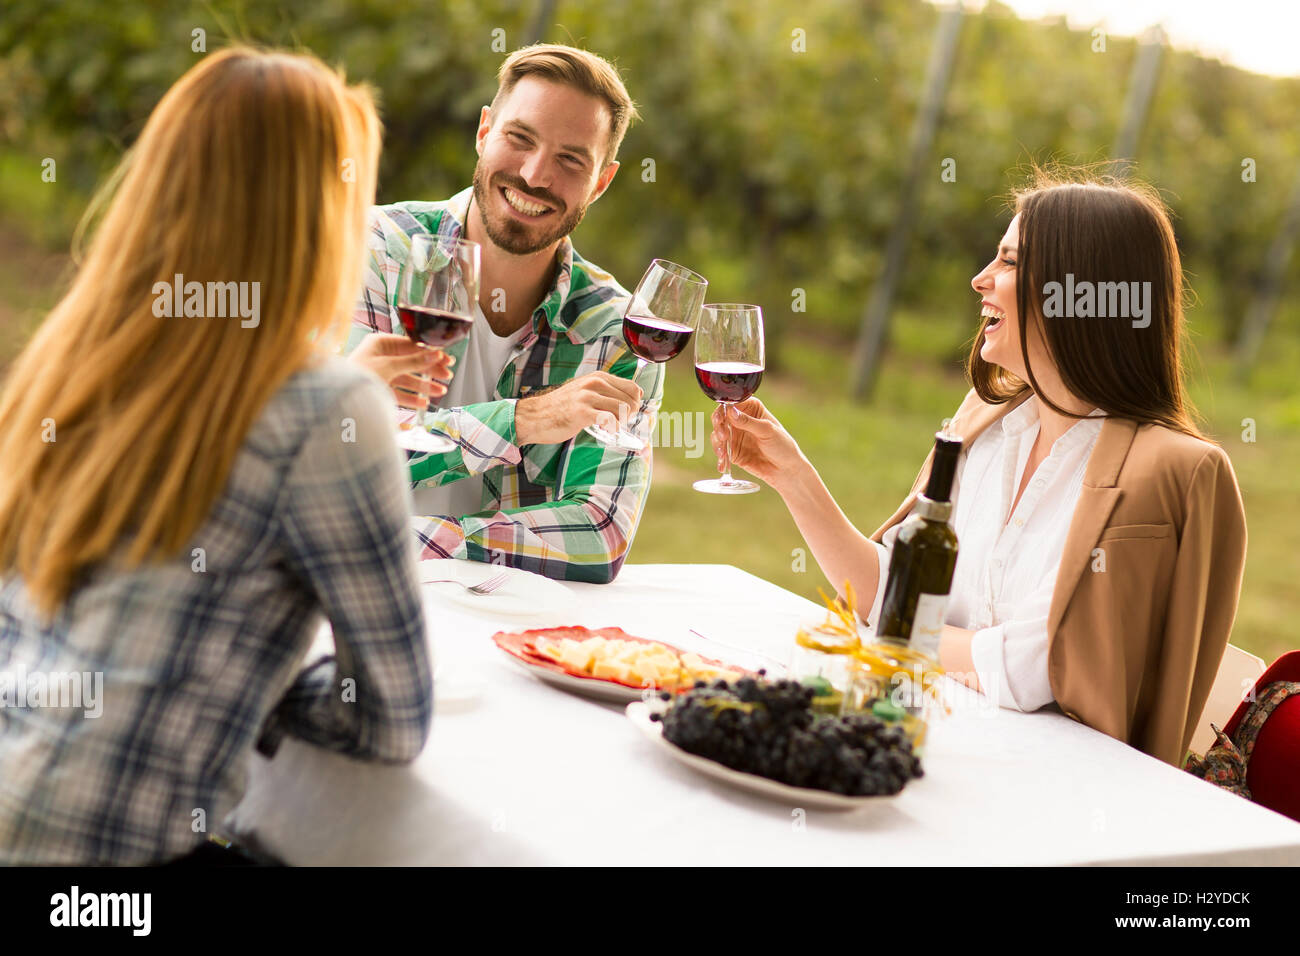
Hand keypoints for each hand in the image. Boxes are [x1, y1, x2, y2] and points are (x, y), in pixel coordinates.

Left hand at [348, 333, 454, 410]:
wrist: (340, 398)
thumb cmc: (358, 375)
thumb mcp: (389, 365)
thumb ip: (414, 361)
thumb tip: (435, 355)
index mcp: (380, 343)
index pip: (411, 345)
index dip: (430, 352)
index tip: (445, 358)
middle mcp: (379, 356)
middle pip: (411, 362)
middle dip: (429, 370)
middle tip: (446, 375)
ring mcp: (379, 373)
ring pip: (407, 378)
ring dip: (424, 385)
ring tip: (440, 391)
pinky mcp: (378, 389)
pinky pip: (399, 392)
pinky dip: (412, 397)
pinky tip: (424, 402)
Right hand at [514, 371, 643, 445]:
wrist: (535, 416)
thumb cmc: (562, 406)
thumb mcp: (585, 390)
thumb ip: (607, 391)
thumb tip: (637, 395)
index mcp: (598, 377)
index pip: (632, 388)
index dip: (635, 403)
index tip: (627, 413)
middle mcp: (594, 383)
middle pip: (631, 400)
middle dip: (630, 415)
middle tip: (617, 422)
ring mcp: (588, 397)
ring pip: (622, 410)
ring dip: (621, 422)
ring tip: (609, 426)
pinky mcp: (582, 413)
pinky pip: (610, 420)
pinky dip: (612, 428)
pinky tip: (604, 430)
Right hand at [711, 397, 806, 491]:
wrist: (786, 469)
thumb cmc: (782, 445)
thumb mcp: (767, 431)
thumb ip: (748, 421)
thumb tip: (730, 411)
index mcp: (752, 409)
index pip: (733, 403)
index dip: (724, 409)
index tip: (722, 417)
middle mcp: (740, 420)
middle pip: (721, 417)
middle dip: (718, 426)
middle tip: (723, 435)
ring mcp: (735, 436)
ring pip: (717, 434)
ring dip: (717, 442)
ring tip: (722, 452)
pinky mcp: (732, 451)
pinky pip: (721, 451)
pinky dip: (720, 457)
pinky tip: (723, 463)